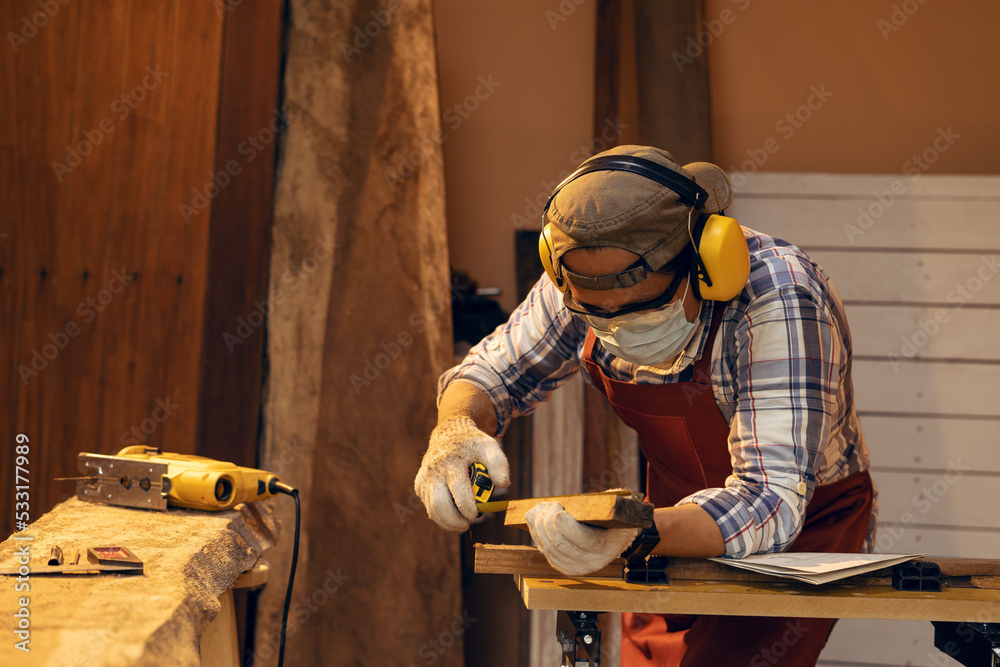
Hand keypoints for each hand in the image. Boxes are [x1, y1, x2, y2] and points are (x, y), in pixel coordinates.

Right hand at [414, 416, 509, 531]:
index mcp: (452, 461)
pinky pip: (428, 506)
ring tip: (462, 523)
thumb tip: (503, 484)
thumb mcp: (489, 447)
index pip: (458, 489)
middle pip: (439, 504)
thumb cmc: (472, 444)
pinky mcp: (420, 485)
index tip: (475, 513)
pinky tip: (452, 514)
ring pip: (432, 509)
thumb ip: (499, 463)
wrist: (449, 434)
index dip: (467, 506)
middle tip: (467, 524)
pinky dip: (440, 515)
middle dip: (454, 520)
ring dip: (447, 522)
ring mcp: (425, 478)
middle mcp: (434, 470)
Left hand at [526, 501, 639, 575]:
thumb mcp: (612, 510)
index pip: (583, 540)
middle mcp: (590, 562)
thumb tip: (575, 499)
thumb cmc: (611, 518)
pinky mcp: (561, 566)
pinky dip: (535, 532)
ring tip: (539, 508)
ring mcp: (574, 567)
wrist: (612, 538)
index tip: (558, 511)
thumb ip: (598, 505)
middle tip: (548, 504)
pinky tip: (534, 518)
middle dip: (547, 522)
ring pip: (547, 547)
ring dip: (538, 525)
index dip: (567, 526)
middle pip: (560, 544)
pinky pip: (543, 550)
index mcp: (605, 546)